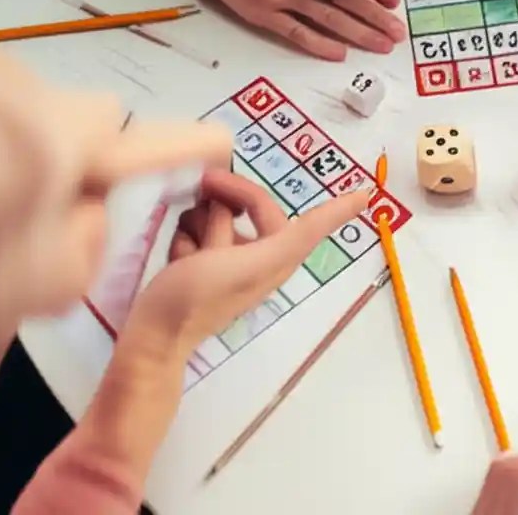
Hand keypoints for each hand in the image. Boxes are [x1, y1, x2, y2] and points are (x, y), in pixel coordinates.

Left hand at [0, 51, 229, 318]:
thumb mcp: (32, 285)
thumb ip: (83, 251)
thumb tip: (89, 215)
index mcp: (66, 148)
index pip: (160, 145)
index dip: (197, 151)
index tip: (222, 148)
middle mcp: (32, 97)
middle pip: (94, 119)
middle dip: (88, 156)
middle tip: (49, 204)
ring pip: (34, 113)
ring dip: (24, 150)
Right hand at [127, 170, 368, 352]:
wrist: (152, 336)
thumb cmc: (203, 298)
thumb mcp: (257, 262)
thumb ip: (296, 232)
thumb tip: (327, 199)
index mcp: (279, 256)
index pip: (312, 222)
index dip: (337, 207)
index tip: (365, 192)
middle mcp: (260, 258)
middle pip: (253, 207)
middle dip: (227, 198)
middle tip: (202, 181)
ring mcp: (227, 262)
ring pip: (218, 216)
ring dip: (198, 223)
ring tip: (187, 248)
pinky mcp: (198, 265)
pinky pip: (194, 234)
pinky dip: (183, 240)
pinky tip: (174, 259)